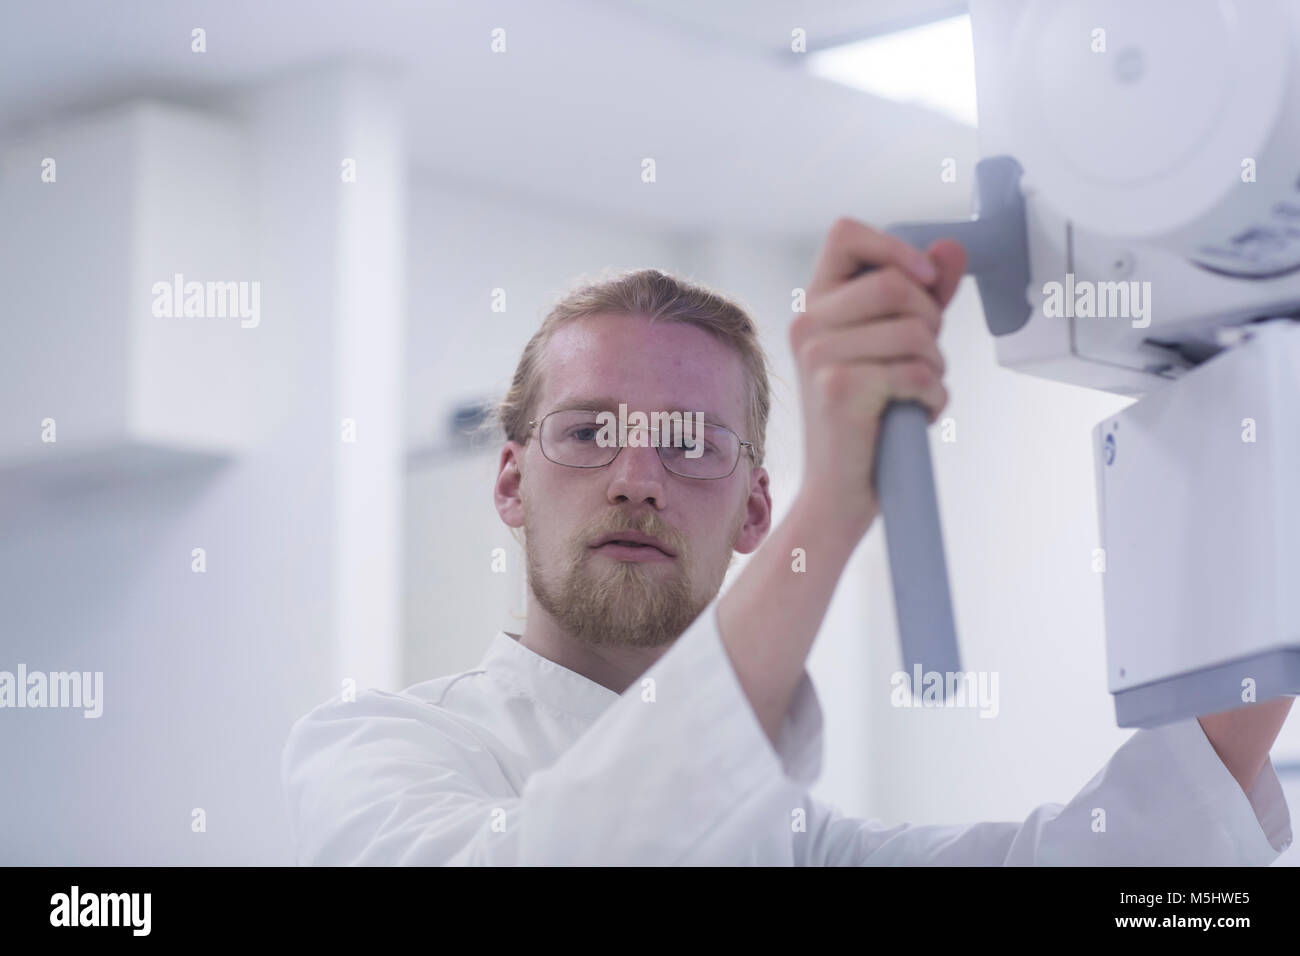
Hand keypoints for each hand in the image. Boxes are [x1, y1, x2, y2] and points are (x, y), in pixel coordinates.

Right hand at [791, 217, 966, 533]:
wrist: (839, 492)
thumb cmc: (868, 419)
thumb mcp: (894, 347)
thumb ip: (922, 296)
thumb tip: (952, 248)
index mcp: (815, 307)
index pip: (846, 234)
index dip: (894, 247)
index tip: (924, 281)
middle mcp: (808, 325)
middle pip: (897, 284)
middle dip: (931, 323)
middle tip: (923, 360)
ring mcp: (819, 356)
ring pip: (916, 332)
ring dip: (936, 367)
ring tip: (917, 394)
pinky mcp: (840, 389)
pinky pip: (919, 373)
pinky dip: (935, 398)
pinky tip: (917, 415)